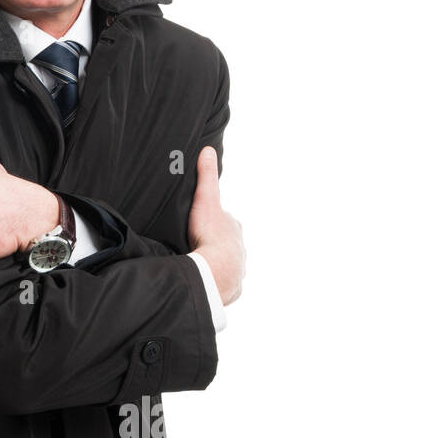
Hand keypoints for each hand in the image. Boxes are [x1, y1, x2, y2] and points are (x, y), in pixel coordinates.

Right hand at [188, 146, 244, 303]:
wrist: (214, 271)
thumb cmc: (210, 235)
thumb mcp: (206, 199)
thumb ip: (206, 176)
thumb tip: (208, 150)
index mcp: (234, 228)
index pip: (224, 220)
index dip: (213, 219)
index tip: (199, 221)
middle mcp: (240, 248)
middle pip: (227, 242)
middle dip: (215, 242)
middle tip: (197, 243)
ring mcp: (237, 269)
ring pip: (227, 263)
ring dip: (216, 263)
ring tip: (200, 264)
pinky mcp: (231, 287)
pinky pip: (223, 283)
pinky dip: (217, 281)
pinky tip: (208, 281)